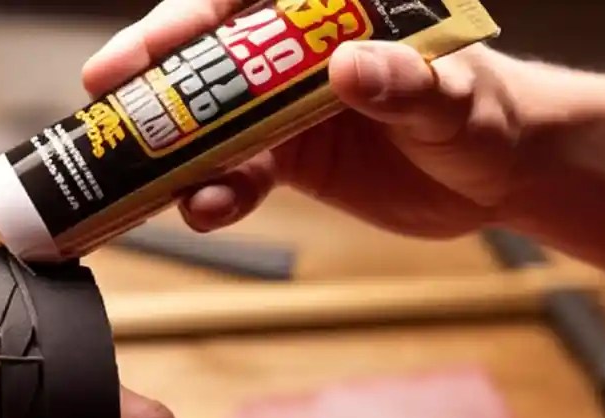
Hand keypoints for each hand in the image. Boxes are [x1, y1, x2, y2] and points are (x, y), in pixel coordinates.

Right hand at [82, 0, 525, 238]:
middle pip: (205, 62)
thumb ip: (404, 82)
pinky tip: (205, 210)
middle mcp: (294, 61)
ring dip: (174, 153)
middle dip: (152, 82)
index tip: (144, 50)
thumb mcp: (452, 97)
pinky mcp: (285, 159)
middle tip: (105, 101)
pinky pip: (233, 176)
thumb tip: (351, 66)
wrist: (499, 175)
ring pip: (207, 125)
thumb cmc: (486, 112)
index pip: (240, 6)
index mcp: (330, 18)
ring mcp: (283, 110)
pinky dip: (214, 197)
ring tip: (151, 179)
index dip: (183, 22)